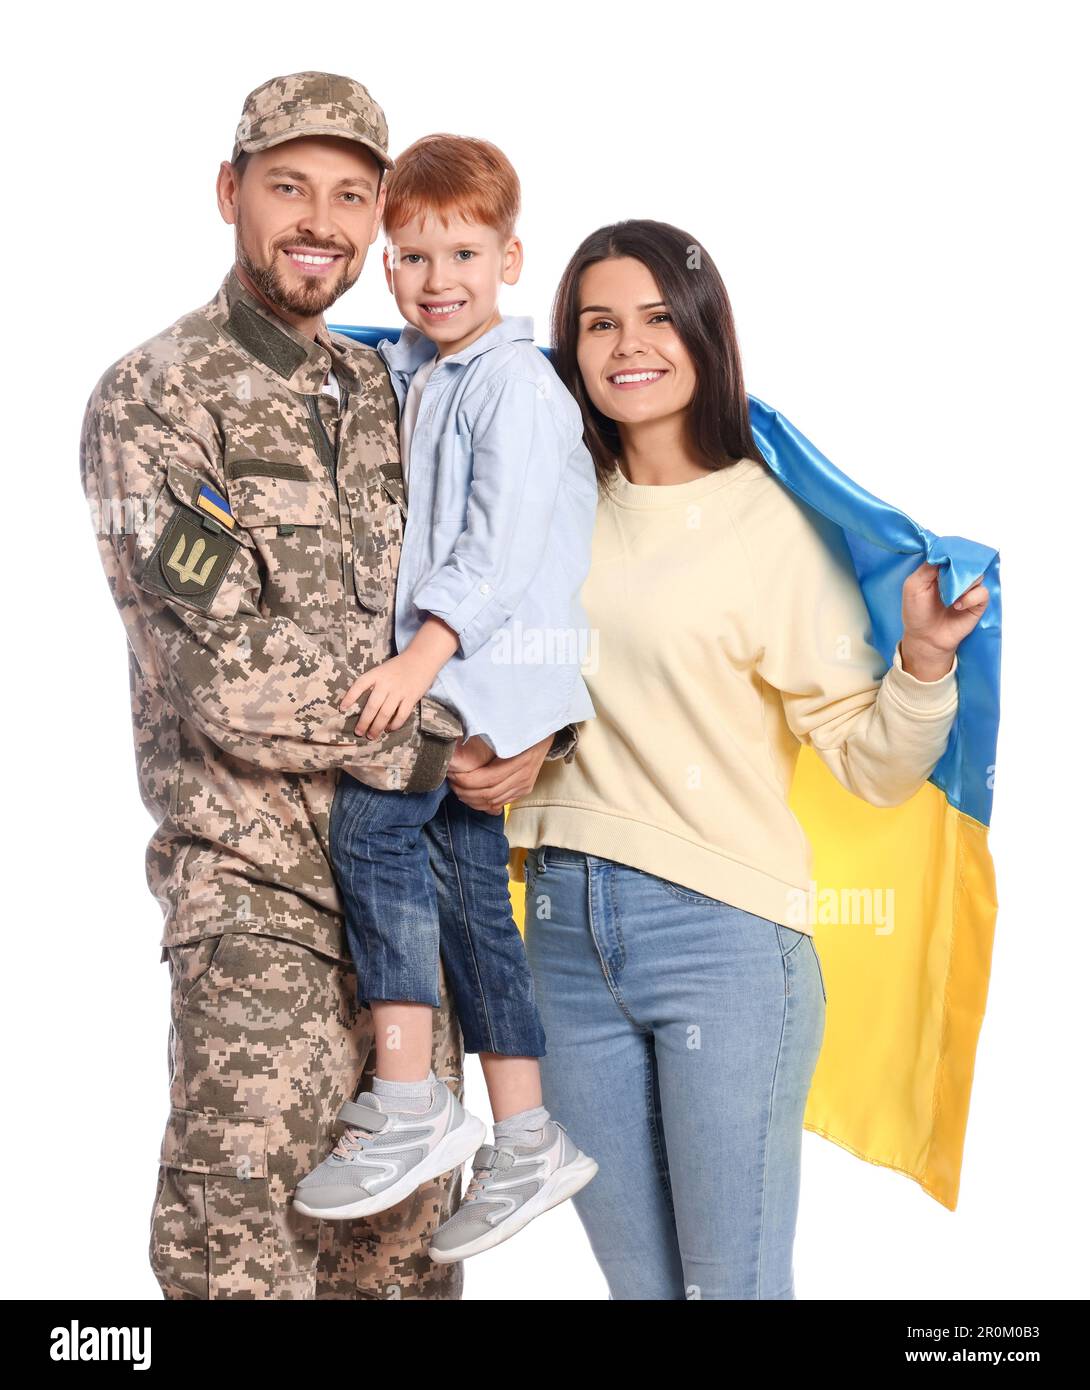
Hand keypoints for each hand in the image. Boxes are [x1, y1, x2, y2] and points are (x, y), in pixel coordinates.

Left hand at [340, 653, 433, 738]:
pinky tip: (389, 729)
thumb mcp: (382, 670)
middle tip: (359, 732)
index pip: (360, 685)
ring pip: (385, 713)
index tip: (342, 709)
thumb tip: (359, 704)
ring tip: (371, 735)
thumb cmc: (398, 667)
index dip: (350, 697)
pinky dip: (394, 724)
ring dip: (377, 727)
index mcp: (376, 674)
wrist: (421, 659)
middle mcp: (386, 683)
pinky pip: (401, 715)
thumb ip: (373, 684)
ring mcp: (399, 691)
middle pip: (372, 706)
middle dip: (364, 722)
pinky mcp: (411, 697)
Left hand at [446, 734, 552, 813]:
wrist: (547, 733)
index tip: (453, 773)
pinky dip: (483, 804)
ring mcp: (525, 785)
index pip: (488, 779)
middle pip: (488, 793)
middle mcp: (524, 776)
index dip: (467, 780)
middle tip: (451, 782)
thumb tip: (459, 744)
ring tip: (458, 789)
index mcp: (520, 761)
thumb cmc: (524, 727)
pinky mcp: (524, 790)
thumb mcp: (508, 729)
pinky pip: (500, 803)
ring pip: (493, 802)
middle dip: (465, 791)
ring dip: (472, 799)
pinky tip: (471, 796)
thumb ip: (487, 740)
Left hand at [900, 561, 989, 678]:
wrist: (925, 638)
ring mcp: (968, 589)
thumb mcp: (913, 586)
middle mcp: (956, 577)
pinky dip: (970, 597)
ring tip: (949, 597)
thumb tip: (944, 554)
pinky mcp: (977, 603)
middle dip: (959, 567)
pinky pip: (983, 592)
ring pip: (977, 575)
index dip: (950, 552)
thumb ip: (927, 568)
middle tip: (948, 578)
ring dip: (963, 583)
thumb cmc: (917, 612)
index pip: (951, 552)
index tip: (947, 555)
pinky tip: (957, 606)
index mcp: (940, 569)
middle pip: (967, 561)